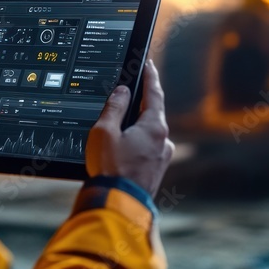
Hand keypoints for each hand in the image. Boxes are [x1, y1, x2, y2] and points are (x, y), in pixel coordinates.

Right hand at [85, 59, 173, 196]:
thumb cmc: (111, 169)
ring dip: (135, 127)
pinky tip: (122, 150)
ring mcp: (162, 158)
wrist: (117, 206)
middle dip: (140, 103)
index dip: (150, 76)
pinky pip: (146, 149)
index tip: (148, 63)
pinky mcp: (156, 172)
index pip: (154, 93)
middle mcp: (163, 141)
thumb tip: (122, 91)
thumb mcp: (104, 132)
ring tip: (118, 128)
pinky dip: (135, 144)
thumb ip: (114, 107)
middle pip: (152, 113)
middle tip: (130, 91)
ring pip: (148, 133)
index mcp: (154, 127)